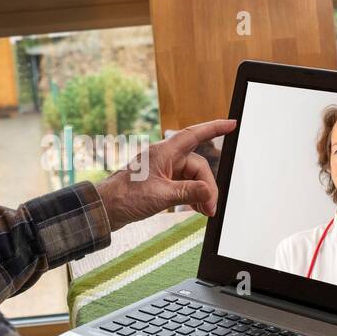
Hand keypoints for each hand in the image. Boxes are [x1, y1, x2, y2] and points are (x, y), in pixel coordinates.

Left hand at [94, 119, 236, 231]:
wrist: (104, 209)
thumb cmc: (125, 197)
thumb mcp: (162, 196)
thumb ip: (188, 193)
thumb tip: (208, 192)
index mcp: (164, 153)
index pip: (194, 135)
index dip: (215, 128)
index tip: (232, 124)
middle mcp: (164, 158)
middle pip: (197, 166)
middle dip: (207, 187)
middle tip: (210, 208)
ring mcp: (162, 170)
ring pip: (191, 177)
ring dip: (200, 194)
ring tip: (203, 211)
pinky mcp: (159, 182)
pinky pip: (183, 185)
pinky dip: (191, 196)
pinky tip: (195, 208)